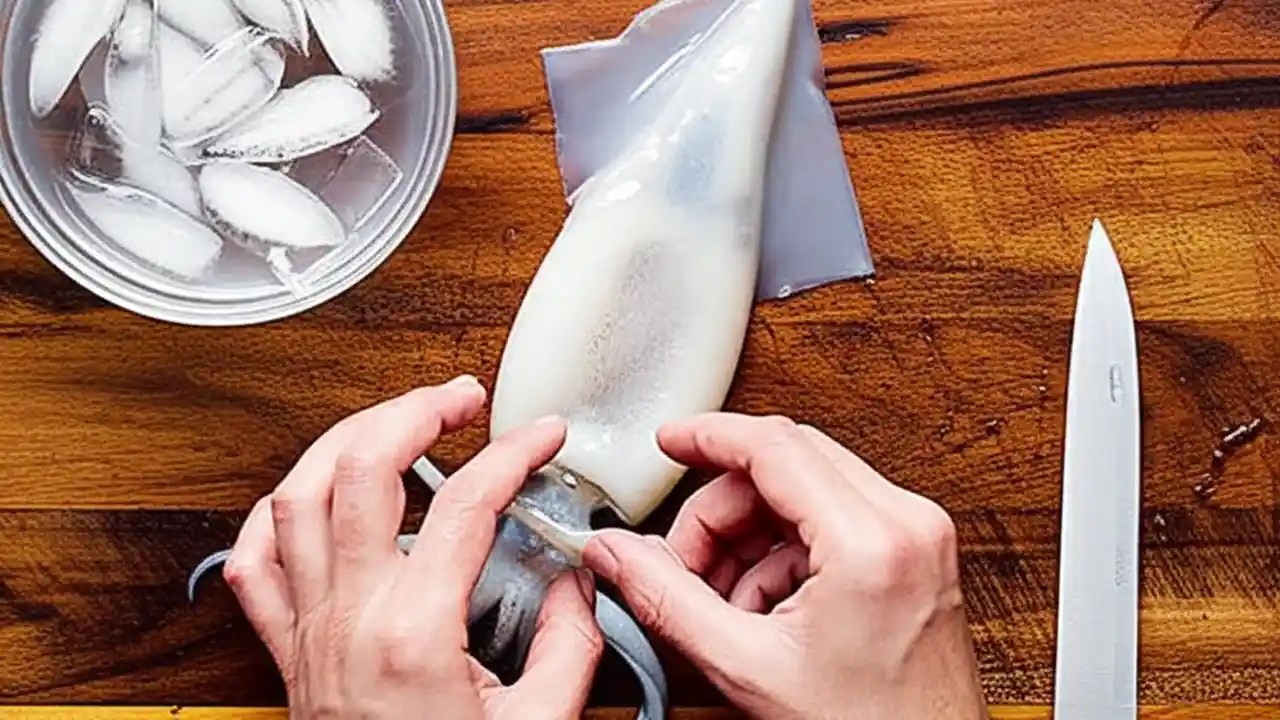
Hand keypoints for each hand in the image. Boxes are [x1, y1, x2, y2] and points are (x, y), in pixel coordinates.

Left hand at [222, 376, 603, 719]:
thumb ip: (573, 645)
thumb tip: (581, 584)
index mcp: (414, 634)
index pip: (465, 503)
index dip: (514, 453)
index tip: (542, 437)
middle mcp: (349, 618)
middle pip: (362, 468)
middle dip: (416, 411)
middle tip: (461, 400)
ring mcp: (309, 629)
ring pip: (295, 497)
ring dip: (344, 442)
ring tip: (392, 422)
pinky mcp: (287, 651)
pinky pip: (250, 566)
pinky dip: (273, 516)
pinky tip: (309, 496)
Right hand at [583, 413, 985, 719]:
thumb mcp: (749, 667)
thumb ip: (669, 600)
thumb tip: (615, 553)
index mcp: (872, 542)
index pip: (775, 446)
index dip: (708, 437)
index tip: (669, 441)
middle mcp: (907, 522)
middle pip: (786, 462)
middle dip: (721, 506)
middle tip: (685, 561)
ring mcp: (918, 533)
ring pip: (806, 487)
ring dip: (750, 533)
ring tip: (725, 600)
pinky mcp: (916, 549)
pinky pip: (831, 517)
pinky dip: (783, 551)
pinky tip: (762, 605)